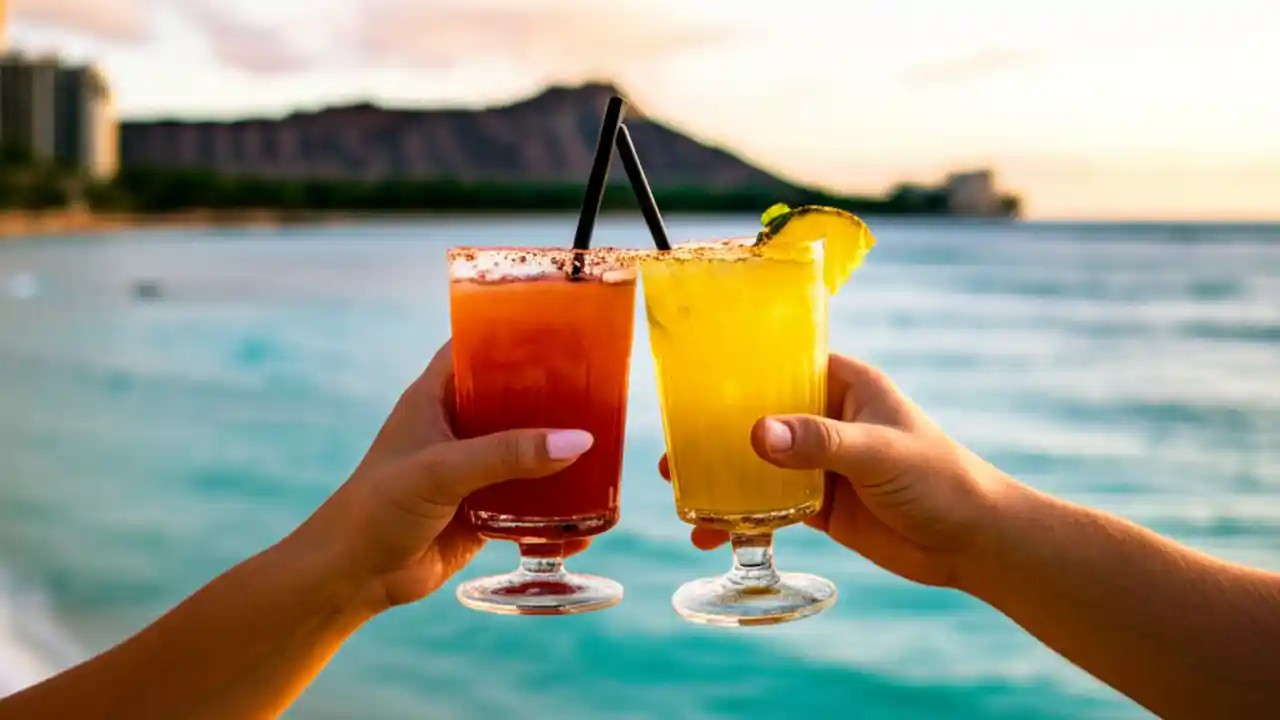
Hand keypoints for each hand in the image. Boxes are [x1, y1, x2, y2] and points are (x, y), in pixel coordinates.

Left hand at [297, 342, 593, 610]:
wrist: (353, 577)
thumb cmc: (378, 507)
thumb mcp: (442, 470)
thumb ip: (508, 454)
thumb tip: (578, 441)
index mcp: (437, 396)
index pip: (478, 347)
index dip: (516, 334)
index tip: (564, 327)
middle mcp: (458, 427)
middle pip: (516, 399)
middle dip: (556, 399)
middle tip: (605, 392)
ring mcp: (472, 470)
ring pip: (527, 453)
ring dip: (560, 457)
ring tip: (608, 453)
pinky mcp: (483, 511)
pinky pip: (529, 505)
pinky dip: (555, 514)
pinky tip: (585, 524)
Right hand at [660, 354, 1012, 587]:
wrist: (973, 542)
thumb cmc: (940, 479)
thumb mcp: (878, 452)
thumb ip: (819, 443)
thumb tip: (755, 433)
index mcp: (843, 383)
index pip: (780, 361)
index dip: (736, 368)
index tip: (689, 379)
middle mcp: (826, 417)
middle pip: (757, 415)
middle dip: (713, 434)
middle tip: (672, 452)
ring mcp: (820, 462)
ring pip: (756, 463)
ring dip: (720, 479)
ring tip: (680, 495)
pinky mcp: (820, 504)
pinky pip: (768, 504)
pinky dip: (740, 517)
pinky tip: (713, 535)